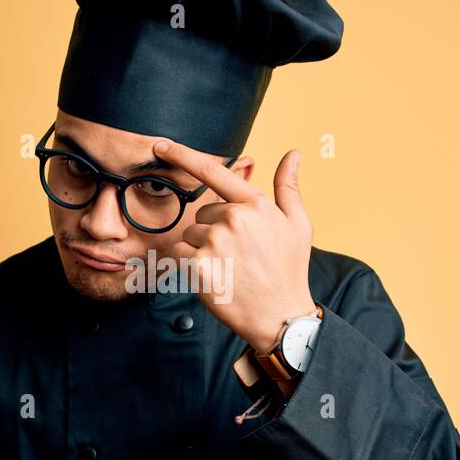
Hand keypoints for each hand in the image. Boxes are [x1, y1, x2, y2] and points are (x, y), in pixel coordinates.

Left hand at [154, 138, 315, 354]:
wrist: (281, 315)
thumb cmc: (289, 269)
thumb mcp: (298, 225)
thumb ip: (288, 187)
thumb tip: (293, 153)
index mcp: (255, 204)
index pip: (213, 172)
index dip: (183, 155)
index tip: (160, 144)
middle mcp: (234, 218)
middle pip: (203, 213)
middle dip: (213, 230)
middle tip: (238, 255)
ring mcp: (216, 242)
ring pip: (190, 235)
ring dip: (201, 250)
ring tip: (229, 268)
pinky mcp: (200, 266)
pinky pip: (180, 255)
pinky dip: (189, 265)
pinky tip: (213, 277)